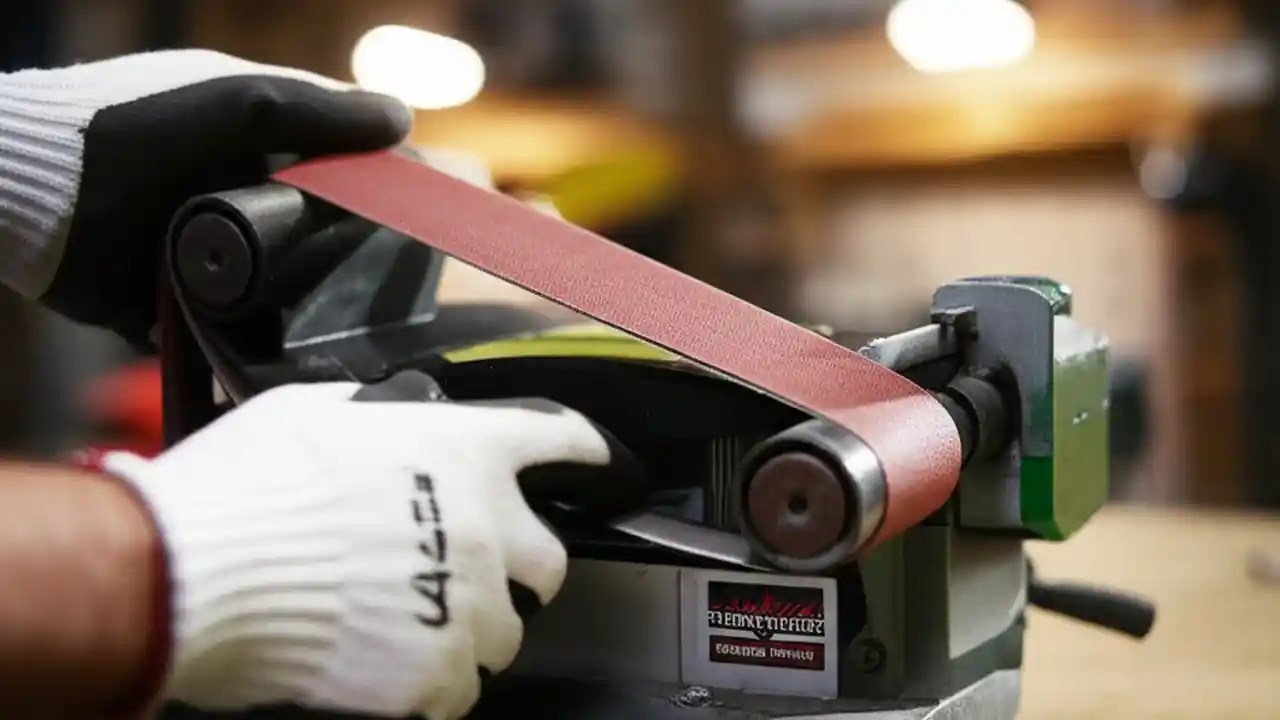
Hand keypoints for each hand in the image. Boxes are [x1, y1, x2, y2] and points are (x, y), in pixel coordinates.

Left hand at [0, 49, 411, 341]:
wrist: (30, 194)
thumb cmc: (134, 128)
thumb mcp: (237, 105)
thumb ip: (319, 112)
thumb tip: (407, 124)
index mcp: (252, 139)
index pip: (336, 159)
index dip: (378, 183)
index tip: (420, 215)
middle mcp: (234, 191)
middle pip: (315, 229)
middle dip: (349, 257)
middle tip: (393, 287)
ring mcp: (203, 246)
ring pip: (279, 284)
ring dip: (305, 305)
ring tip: (350, 329)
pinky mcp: (172, 297)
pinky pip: (229, 325)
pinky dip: (251, 340)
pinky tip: (290, 354)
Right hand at [102, 382, 611, 719]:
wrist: (196, 569)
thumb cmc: (246, 483)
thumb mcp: (316, 413)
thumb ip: (379, 417)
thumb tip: (386, 418)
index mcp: (464, 451)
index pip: (562, 442)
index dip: (587, 453)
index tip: (599, 465)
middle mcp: (484, 527)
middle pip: (550, 560)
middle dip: (520, 568)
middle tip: (472, 571)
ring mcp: (465, 604)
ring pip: (507, 633)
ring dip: (470, 629)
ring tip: (409, 623)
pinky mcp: (434, 672)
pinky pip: (458, 689)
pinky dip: (430, 683)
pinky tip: (385, 663)